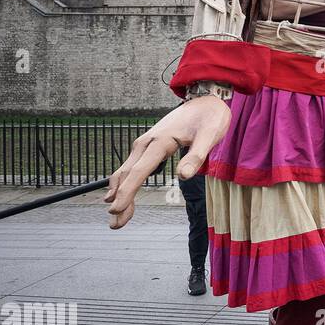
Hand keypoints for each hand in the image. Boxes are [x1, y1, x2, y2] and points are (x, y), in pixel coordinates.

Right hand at [105, 95, 231, 228]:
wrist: (205, 99)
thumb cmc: (209, 118)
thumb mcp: (210, 136)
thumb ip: (196, 156)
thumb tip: (184, 177)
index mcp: (159, 142)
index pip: (139, 171)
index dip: (127, 192)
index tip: (117, 209)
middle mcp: (146, 143)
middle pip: (127, 175)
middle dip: (120, 201)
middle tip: (115, 225)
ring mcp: (144, 144)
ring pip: (126, 172)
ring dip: (120, 195)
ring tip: (116, 218)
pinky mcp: (147, 146)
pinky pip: (131, 167)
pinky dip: (124, 183)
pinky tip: (118, 196)